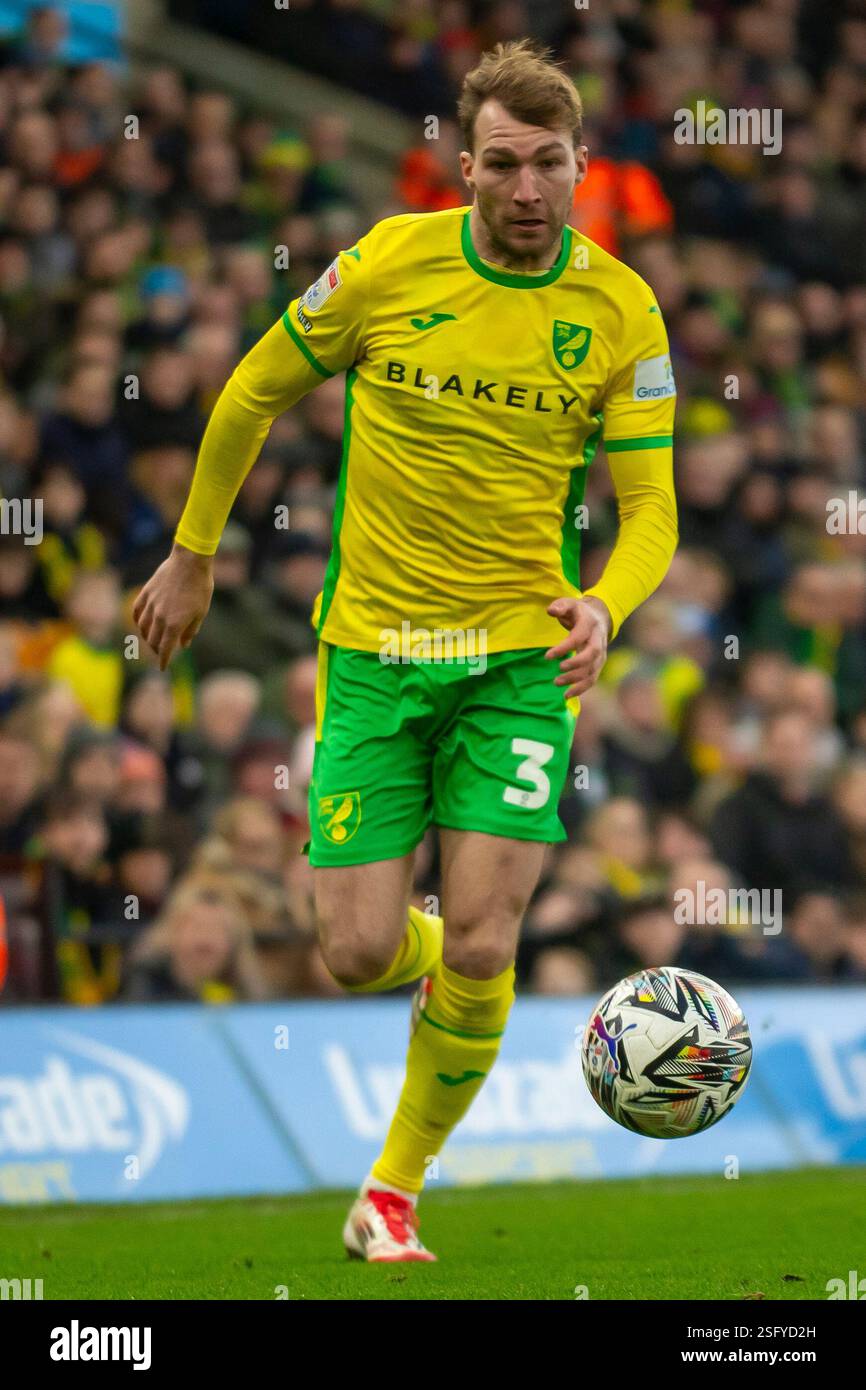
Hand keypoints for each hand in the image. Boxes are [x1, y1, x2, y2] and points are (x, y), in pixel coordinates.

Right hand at [133, 543, 213, 670]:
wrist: (189, 562)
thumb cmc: (200, 587)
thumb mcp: (201, 612)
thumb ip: (191, 631)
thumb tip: (183, 645)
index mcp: (175, 624)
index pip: (165, 649)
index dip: (163, 660)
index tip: (162, 668)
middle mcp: (159, 617)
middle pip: (152, 641)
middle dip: (156, 650)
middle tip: (160, 652)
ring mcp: (151, 604)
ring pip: (142, 628)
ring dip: (146, 637)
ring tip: (152, 639)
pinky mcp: (145, 593)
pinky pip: (136, 611)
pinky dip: (137, 621)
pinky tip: (141, 624)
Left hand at [545, 595, 610, 698]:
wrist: (599, 617)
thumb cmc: (578, 611)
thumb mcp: (569, 603)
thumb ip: (560, 606)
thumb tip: (551, 611)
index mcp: (589, 624)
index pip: (578, 638)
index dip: (563, 648)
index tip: (547, 656)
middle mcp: (598, 639)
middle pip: (591, 655)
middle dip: (575, 665)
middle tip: (558, 670)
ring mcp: (601, 653)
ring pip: (593, 670)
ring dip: (576, 680)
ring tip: (557, 683)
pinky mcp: (599, 663)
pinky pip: (593, 678)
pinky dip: (581, 688)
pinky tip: (567, 695)